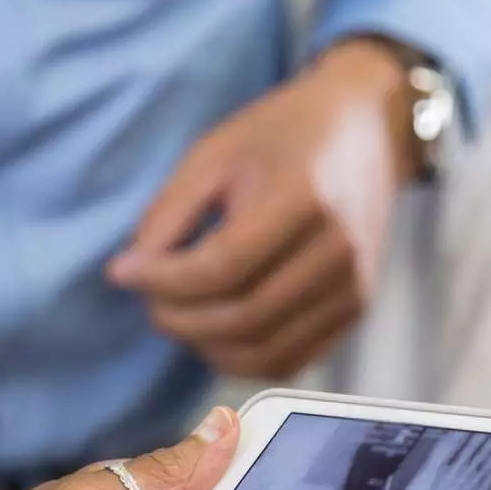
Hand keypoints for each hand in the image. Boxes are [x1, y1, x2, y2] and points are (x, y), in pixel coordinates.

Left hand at [108, 38, 418, 379]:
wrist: (368, 128)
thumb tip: (130, 272)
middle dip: (178, 317)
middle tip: (149, 297)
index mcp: (304, 200)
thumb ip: (169, 212)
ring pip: (264, 352)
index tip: (122, 272)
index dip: (162, 280)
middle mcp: (337, 252)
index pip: (221, 268)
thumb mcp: (215, 153)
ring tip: (179, 314)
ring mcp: (353, 287)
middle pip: (242, 317)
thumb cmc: (282, 133)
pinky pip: (290, 361)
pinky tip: (215, 330)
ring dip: (206, 345)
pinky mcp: (356, 309)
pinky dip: (242, 358)